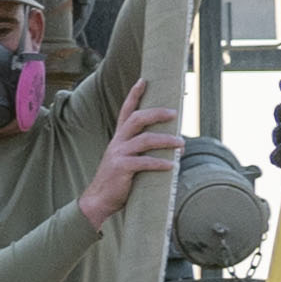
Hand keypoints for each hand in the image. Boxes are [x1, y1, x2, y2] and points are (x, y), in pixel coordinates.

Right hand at [79, 104, 184, 229]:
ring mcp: (118, 154)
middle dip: (156, 113)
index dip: (134, 95)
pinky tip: (172, 165)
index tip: (143, 81)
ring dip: (165, 140)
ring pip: (144, 140)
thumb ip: (144, 151)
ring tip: (182, 143)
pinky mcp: (121, 168)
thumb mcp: (128, 160)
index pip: (126, 111)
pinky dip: (159, 163)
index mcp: (119, 138)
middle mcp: (118, 142)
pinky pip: (144, 162)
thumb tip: (176, 146)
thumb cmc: (118, 180)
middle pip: (137, 119)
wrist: (98, 200)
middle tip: (175, 113)